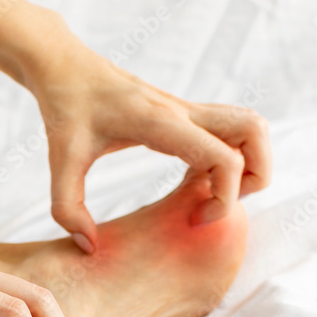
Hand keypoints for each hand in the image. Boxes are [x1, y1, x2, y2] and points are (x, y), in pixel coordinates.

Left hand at [26, 44, 271, 252]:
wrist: (65, 69)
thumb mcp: (60, 162)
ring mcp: (187, 109)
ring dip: (249, 163)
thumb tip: (89, 247)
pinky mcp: (183, 113)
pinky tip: (191, 182)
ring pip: (252, 126)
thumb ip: (67, 209)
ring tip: (209, 193)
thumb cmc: (65, 110)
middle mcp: (183, 112)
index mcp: (160, 123)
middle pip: (256, 133)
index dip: (223, 198)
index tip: (191, 220)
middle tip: (214, 204)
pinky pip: (228, 131)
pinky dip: (228, 157)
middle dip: (254, 177)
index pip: (225, 158)